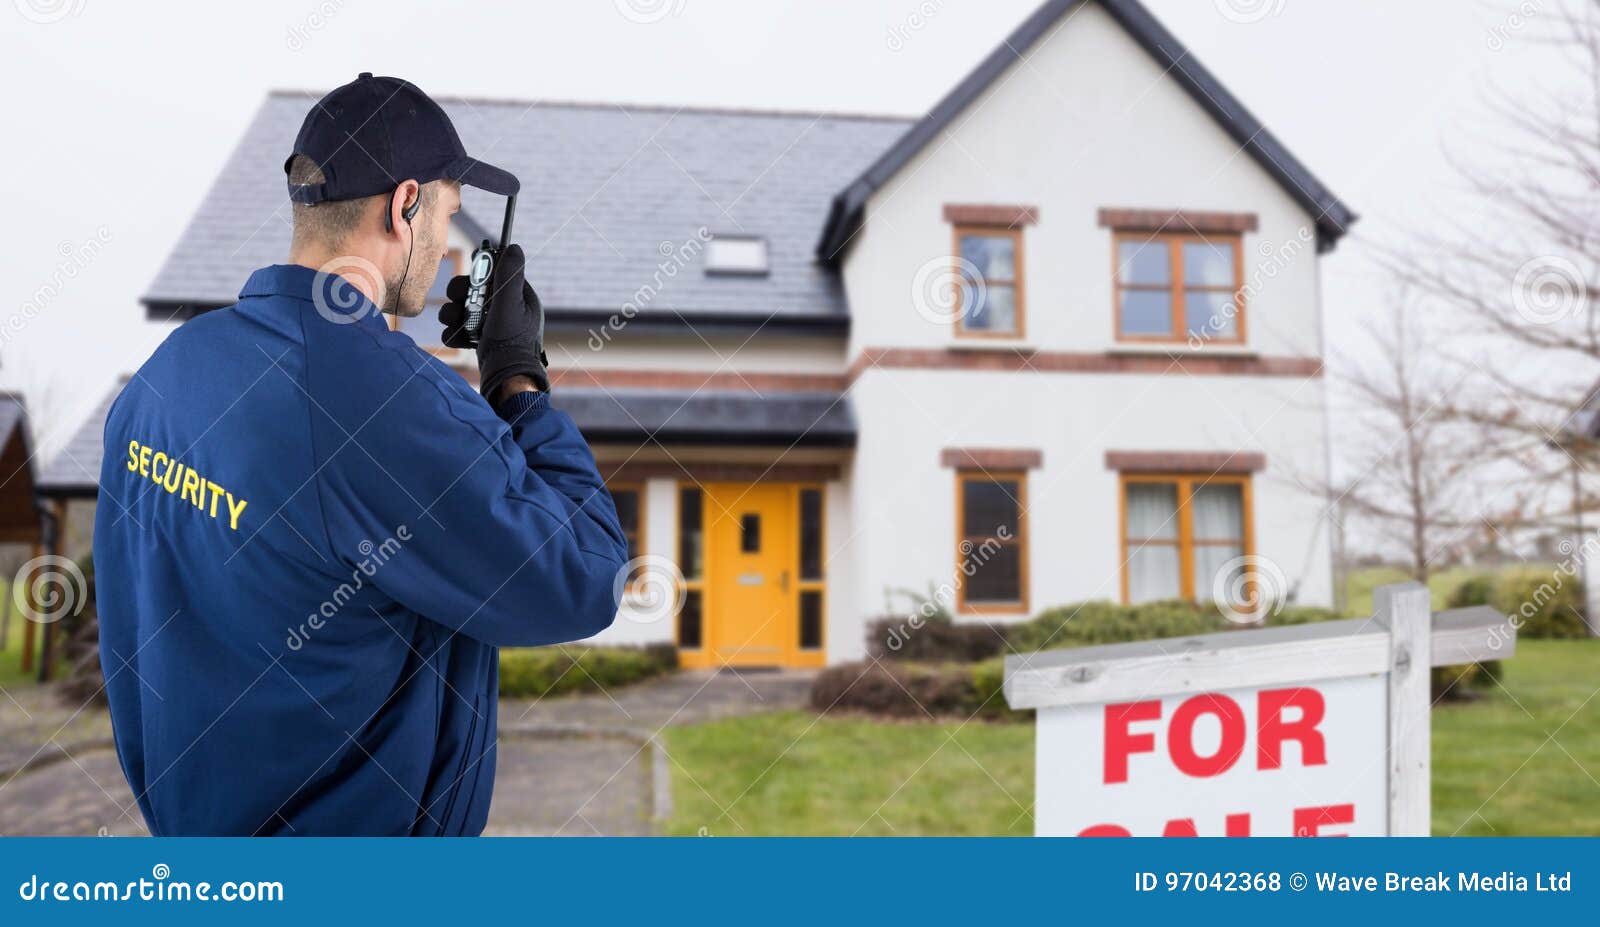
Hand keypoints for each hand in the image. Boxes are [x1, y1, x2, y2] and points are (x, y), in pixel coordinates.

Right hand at [439, 243, 549, 400]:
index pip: (496, 274)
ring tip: (455, 322)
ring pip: (462, 309)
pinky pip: (459, 329)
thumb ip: (510, 275)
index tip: (471, 275)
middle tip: (458, 299)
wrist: (506, 379)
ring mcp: (492, 327)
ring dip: (453, 313)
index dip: (481, 273)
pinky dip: (455, 333)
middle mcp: (506, 310)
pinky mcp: (480, 341)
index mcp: (519, 298)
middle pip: (473, 290)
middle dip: (460, 294)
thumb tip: (514, 247)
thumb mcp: (511, 303)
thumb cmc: (511, 341)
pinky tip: (458, 339)